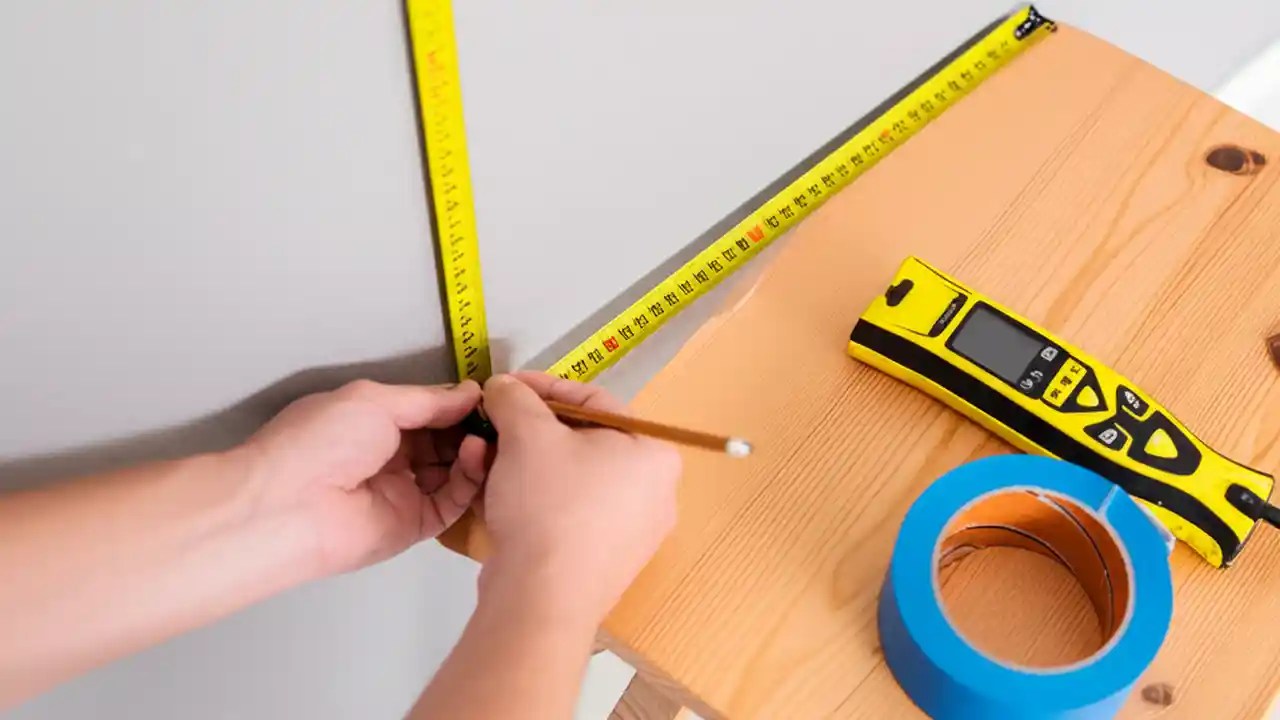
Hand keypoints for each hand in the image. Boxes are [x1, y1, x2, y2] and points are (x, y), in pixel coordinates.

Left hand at [236, 379, 486, 577]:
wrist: (288, 506)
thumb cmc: (320, 441)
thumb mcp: (374, 401)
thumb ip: (427, 400)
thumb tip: (469, 393)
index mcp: (375, 421)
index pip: (429, 411)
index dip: (458, 403)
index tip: (491, 394)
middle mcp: (391, 456)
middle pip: (446, 442)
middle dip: (473, 428)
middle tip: (503, 416)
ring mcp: (404, 492)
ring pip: (455, 472)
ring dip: (476, 452)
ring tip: (492, 435)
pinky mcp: (415, 525)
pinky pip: (452, 502)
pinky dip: (470, 480)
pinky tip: (477, 457)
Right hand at [476, 373, 681, 625]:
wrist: (541, 601)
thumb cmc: (548, 504)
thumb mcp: (526, 434)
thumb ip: (514, 398)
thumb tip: (503, 386)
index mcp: (654, 453)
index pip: (592, 402)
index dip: (541, 388)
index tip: (502, 388)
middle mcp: (656, 492)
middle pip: (581, 443)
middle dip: (527, 433)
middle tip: (491, 427)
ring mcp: (632, 533)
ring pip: (569, 480)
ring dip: (523, 466)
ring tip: (485, 463)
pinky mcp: (603, 564)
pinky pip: (566, 515)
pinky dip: (533, 501)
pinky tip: (497, 499)